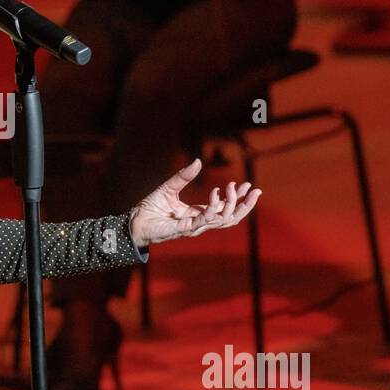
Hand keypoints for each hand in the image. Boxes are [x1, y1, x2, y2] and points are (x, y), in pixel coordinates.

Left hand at [128, 158, 259, 245]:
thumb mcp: (169, 187)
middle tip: (255, 190)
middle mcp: (199, 222)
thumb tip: (198, 160)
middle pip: (230, 218)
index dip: (238, 198)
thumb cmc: (151, 208)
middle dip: (245, 205)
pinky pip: (205, 219)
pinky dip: (213, 206)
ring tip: (236, 188)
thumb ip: (183, 176)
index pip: (225, 208)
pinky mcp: (185, 229)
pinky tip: (216, 192)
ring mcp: (194, 227)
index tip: (248, 185)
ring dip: (232, 204)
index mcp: (198, 214)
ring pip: (223, 220)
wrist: (135, 222)